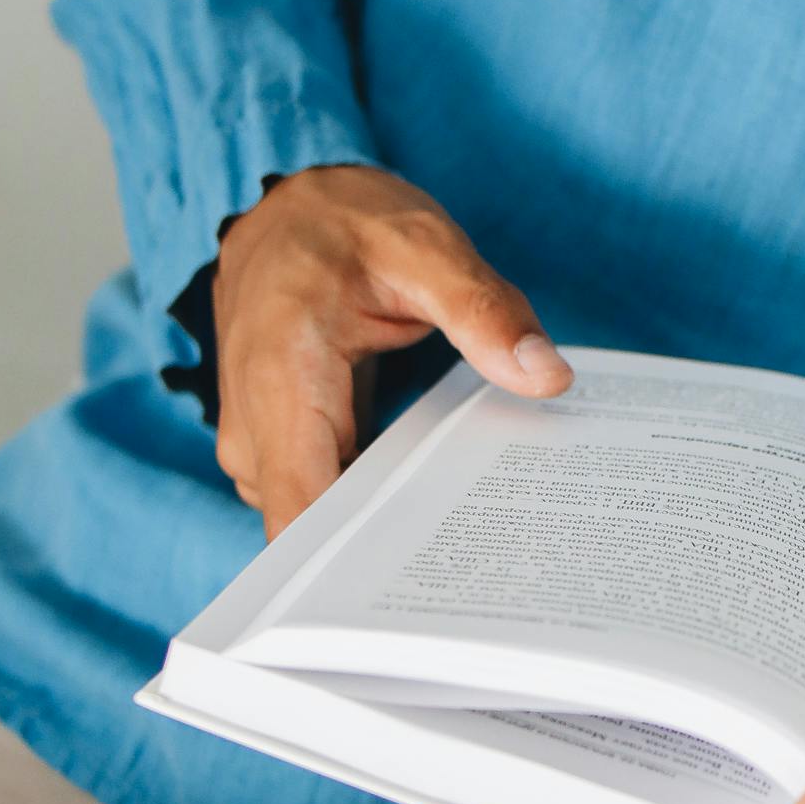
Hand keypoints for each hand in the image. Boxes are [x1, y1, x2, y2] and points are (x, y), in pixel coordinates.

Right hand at [211, 163, 571, 537]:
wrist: (288, 209)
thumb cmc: (348, 223)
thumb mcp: (426, 247)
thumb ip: (485, 312)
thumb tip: (548, 377)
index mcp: (282, 375)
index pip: (299, 511)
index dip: (350, 570)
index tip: (426, 593)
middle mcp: (256, 422)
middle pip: (310, 532)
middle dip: (387, 559)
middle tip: (483, 565)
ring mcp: (259, 439)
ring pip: (313, 521)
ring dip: (381, 531)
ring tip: (468, 536)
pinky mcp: (277, 445)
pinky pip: (318, 496)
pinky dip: (370, 503)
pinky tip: (430, 501)